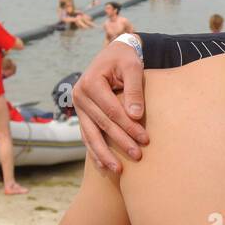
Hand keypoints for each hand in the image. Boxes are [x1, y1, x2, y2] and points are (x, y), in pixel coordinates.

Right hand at [74, 38, 147, 171]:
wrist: (113, 54)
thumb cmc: (125, 59)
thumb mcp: (132, 67)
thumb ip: (134, 90)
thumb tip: (136, 115)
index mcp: (90, 83)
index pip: (112, 111)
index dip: (128, 126)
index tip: (145, 139)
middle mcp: (79, 96)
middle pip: (102, 125)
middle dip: (121, 142)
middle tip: (138, 156)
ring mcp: (78, 106)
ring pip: (90, 135)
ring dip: (104, 154)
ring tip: (118, 170)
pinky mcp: (82, 114)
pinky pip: (87, 135)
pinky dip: (95, 151)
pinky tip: (104, 165)